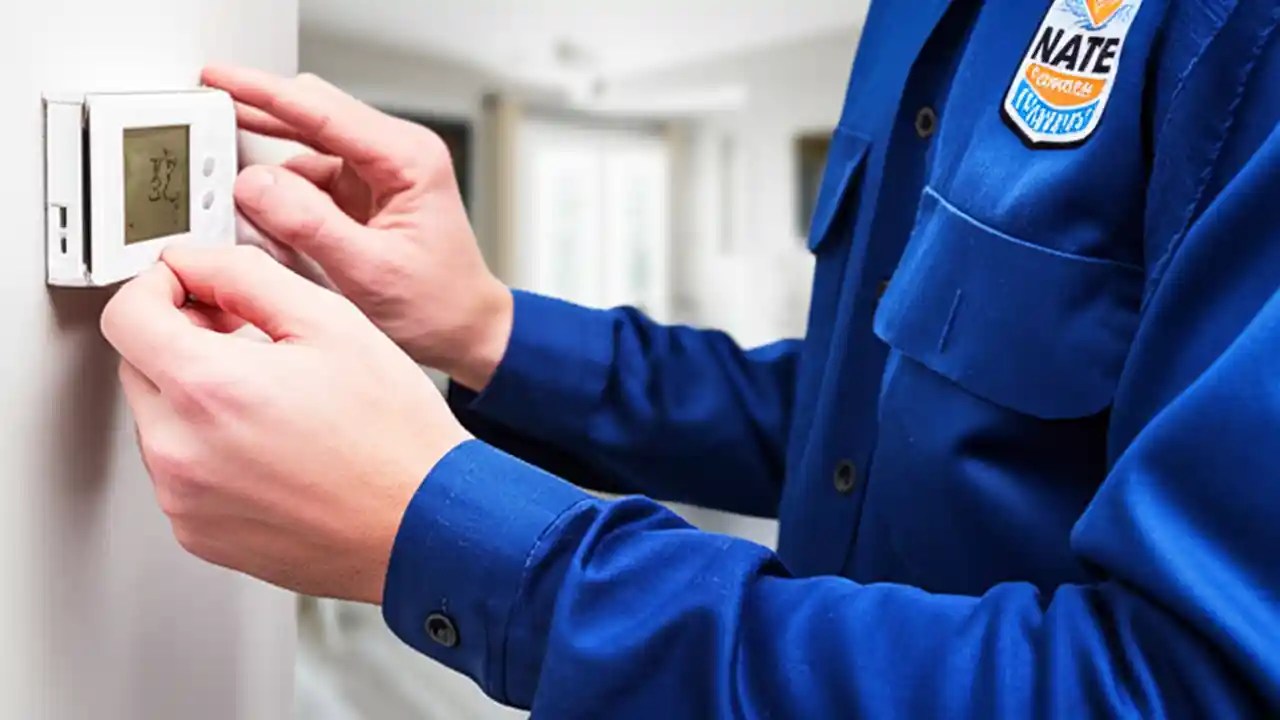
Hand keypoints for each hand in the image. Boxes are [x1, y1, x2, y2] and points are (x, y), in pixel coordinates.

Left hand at [100, 245, 470, 603]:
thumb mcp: (331, 322)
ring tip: (276, 403)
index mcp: (207, 388)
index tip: (190, 287)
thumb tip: (195, 264)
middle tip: (252, 344)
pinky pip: (181, 472)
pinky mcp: (199, 533)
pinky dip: (212, 452)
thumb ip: (244, 276)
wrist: (424, 525)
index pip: (126, 314)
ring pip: (160, 421)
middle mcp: (180, 450)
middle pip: (141, 366)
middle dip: (185, 342)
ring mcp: (184, 499)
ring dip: (199, 399)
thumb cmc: (394, 437)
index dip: (160, 286)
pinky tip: (274, 448)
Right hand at [202, 66, 511, 390]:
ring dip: (267, 165)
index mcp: (408, 160)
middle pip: (311, 116)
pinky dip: (281, 195)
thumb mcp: (368, 271)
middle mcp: (394, 157)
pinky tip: (263, 217)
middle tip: (207, 112)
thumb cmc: (438, 304)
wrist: (465, 331)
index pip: (324, 111)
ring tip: (227, 180)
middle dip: (258, 115)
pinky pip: (308, 180)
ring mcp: (376, 175)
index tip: (219, 77)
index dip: (264, 92)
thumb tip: (254, 185)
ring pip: (305, 148)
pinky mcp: (361, 197)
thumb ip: (309, 225)